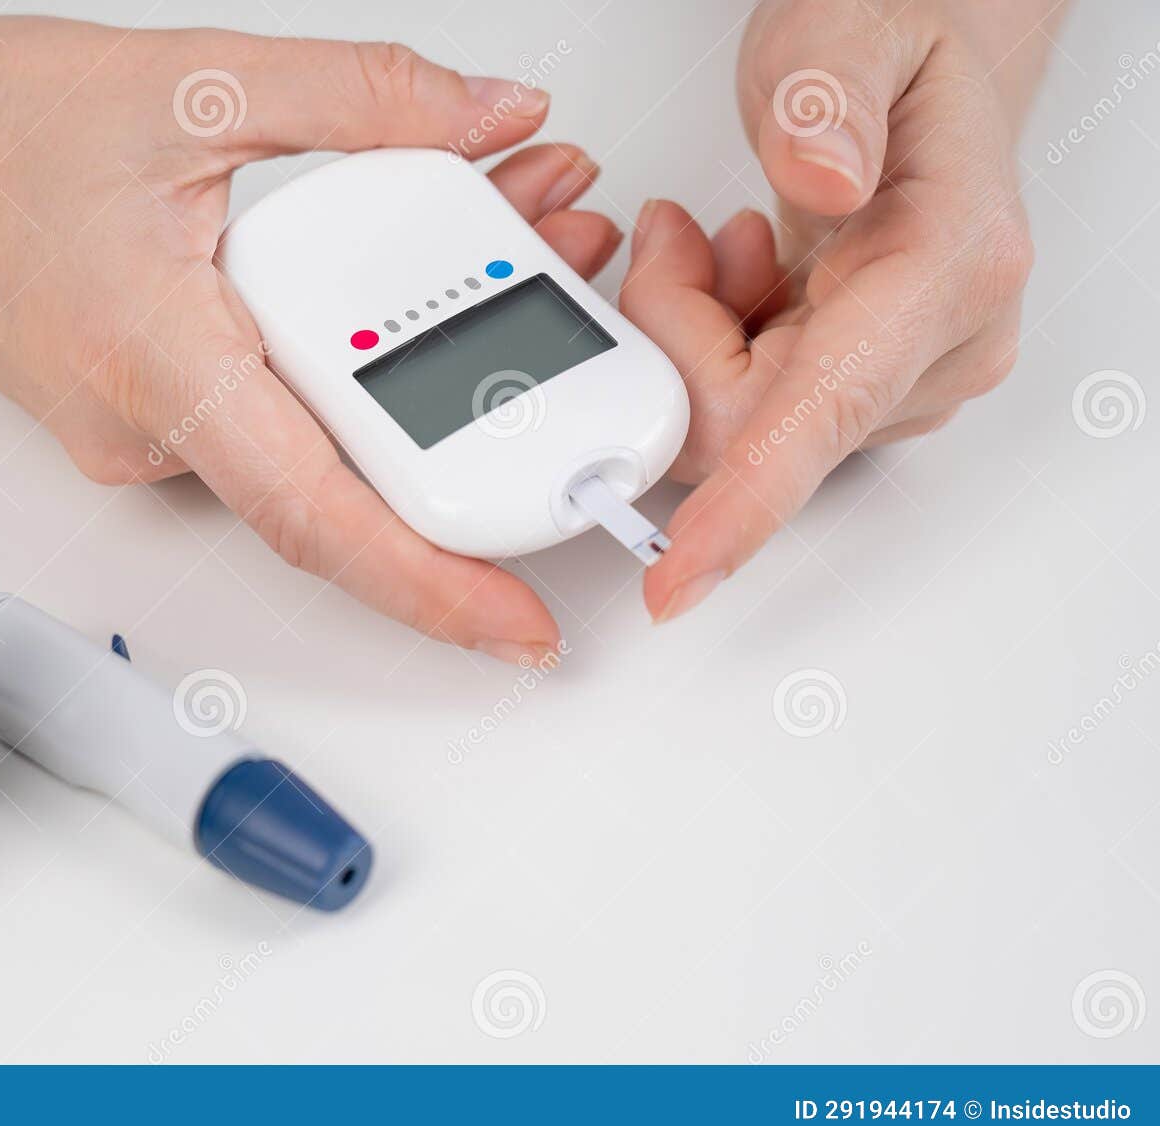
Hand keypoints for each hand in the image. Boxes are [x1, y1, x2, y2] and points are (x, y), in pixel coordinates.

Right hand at [0, 22, 622, 662]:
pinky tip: (400, 279)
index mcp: (159, 358)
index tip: (514, 625)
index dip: (427, 585)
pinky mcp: (147, 419)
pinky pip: (272, 418)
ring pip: (316, 444)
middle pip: (346, 478)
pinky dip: (353, 366)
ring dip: (424, 374)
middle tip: (575, 303)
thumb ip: (364, 97)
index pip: (314, 511)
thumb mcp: (196, 81)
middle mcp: (148, 428)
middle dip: (482, 414)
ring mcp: (142, 438)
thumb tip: (494, 116)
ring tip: (511, 242)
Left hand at [627, 0, 1055, 622]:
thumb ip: (826, 97)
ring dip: (691, 337)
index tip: (679, 575)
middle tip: (673, 241)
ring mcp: (902, 379)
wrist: (927, 63)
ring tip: (718, 242)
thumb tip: (818, 179)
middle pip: (747, 429)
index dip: (745, 504)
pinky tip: (740, 276)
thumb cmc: (895, 45)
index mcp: (947, 267)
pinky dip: (710, 347)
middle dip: (673, 344)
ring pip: (733, 427)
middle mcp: (940, 346)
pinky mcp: (863, 391)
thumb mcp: (844, 26)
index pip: (826, 414)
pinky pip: (742, 414)